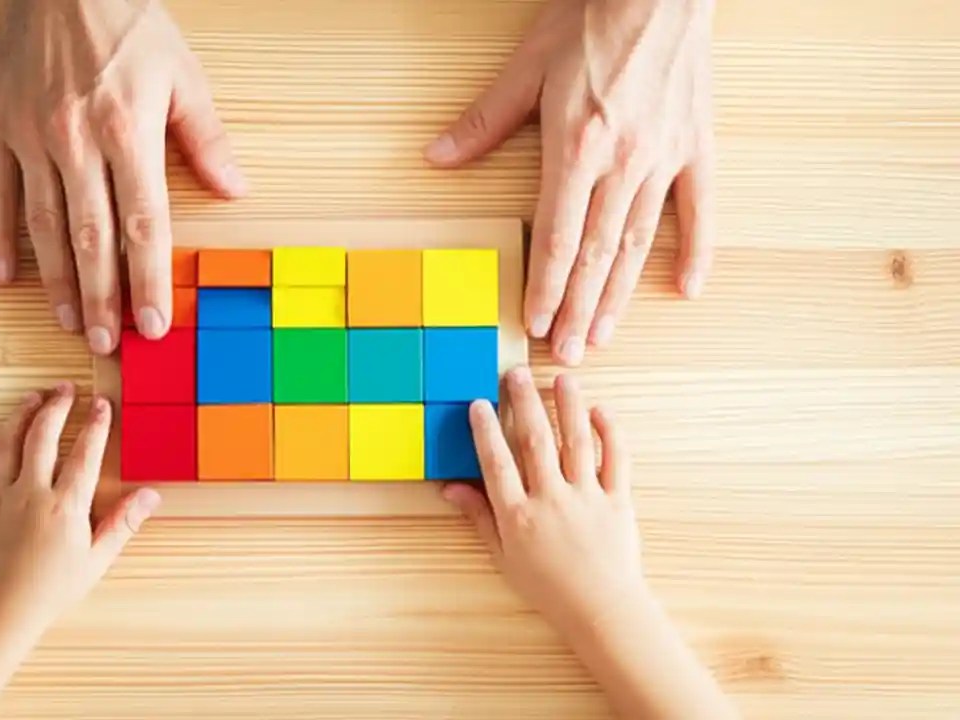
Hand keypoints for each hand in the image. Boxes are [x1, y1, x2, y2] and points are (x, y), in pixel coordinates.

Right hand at [0, 0, 246, 353]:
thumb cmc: (127, 19)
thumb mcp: (182, 72)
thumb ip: (206, 137)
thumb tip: (235, 191)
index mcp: (128, 132)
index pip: (143, 224)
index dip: (148, 280)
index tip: (153, 324)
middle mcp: (76, 141)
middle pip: (92, 238)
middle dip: (102, 298)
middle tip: (105, 343)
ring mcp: (31, 136)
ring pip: (43, 225)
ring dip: (55, 280)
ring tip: (66, 321)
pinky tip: (0, 276)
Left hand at [0, 382, 160, 642]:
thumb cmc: (50, 591)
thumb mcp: (96, 560)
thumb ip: (122, 523)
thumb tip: (150, 495)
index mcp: (66, 506)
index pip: (85, 453)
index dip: (96, 425)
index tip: (102, 404)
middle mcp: (32, 493)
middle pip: (44, 436)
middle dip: (57, 406)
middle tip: (66, 388)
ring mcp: (0, 497)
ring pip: (8, 442)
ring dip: (21, 415)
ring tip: (33, 397)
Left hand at [426, 0, 714, 364]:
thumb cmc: (591, 20)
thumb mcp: (526, 68)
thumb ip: (483, 123)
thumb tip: (437, 158)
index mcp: (577, 148)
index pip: (557, 238)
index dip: (547, 287)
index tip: (538, 325)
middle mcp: (624, 164)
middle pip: (597, 254)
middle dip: (580, 309)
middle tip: (570, 355)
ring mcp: (664, 159)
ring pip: (639, 242)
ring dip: (621, 294)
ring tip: (607, 334)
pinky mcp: (697, 146)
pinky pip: (699, 209)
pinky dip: (697, 250)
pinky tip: (688, 289)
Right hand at [443, 367, 642, 630]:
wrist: (601, 609)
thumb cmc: (548, 587)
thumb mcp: (503, 556)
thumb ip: (479, 517)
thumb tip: (449, 489)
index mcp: (518, 515)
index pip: (497, 463)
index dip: (486, 430)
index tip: (479, 402)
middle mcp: (551, 500)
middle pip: (535, 441)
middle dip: (524, 402)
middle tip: (516, 373)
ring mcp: (587, 498)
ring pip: (576, 441)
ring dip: (568, 405)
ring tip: (562, 377)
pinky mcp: (618, 500)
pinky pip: (615, 460)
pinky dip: (609, 433)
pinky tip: (600, 410)